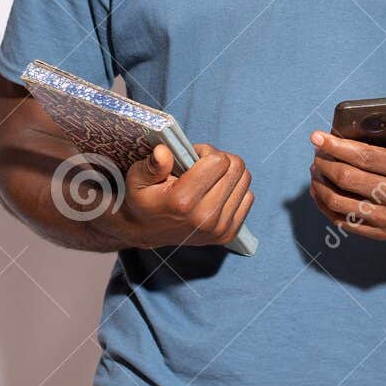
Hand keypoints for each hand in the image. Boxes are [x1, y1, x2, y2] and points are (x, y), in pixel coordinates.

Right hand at [105, 143, 253, 249]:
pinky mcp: (228, 234)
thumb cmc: (143, 200)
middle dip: (220, 159)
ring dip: (229, 173)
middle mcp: (204, 217)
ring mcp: (218, 228)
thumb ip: (152, 165)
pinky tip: (216, 191)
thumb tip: (164, 152)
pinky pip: (248, 197)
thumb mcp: (137, 178)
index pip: (218, 161)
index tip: (193, 156)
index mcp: (182, 201)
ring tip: (209, 177)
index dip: (206, 151)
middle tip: (203, 164)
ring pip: (245, 181)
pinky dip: (235, 189)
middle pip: (236, 168)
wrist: (145, 231)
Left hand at [308, 101, 385, 239]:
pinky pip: (345, 223)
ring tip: (316, 171)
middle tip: (316, 154)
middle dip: (325, 164)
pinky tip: (320, 193)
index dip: (337, 147)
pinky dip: (327, 208)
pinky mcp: (382, 233)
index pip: (365, 157)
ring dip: (321, 186)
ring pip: (341, 203)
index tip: (317, 137)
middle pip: (348, 179)